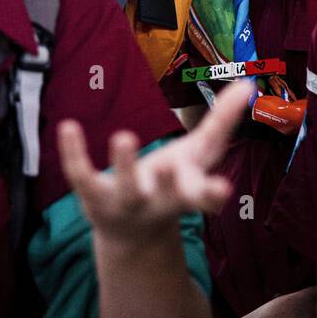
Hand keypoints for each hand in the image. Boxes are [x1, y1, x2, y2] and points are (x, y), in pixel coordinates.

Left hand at [57, 79, 253, 250]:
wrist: (132, 234)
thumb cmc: (174, 183)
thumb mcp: (199, 155)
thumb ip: (222, 121)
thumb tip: (248, 83)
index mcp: (189, 192)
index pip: (204, 196)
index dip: (213, 195)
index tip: (222, 190)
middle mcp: (161, 201)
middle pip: (169, 198)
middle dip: (171, 184)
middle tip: (169, 166)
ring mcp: (127, 202)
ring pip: (127, 189)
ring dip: (125, 165)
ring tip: (123, 137)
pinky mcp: (94, 198)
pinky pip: (82, 176)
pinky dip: (74, 154)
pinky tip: (68, 126)